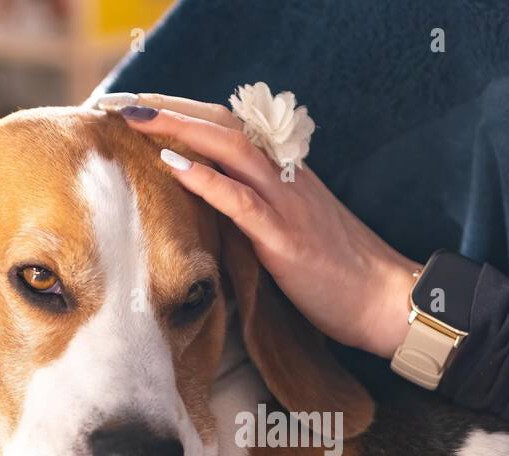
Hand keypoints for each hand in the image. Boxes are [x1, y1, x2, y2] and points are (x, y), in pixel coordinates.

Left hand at [98, 93, 418, 357]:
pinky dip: (205, 179)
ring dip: (180, 128)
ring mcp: (286, 204)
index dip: (185, 111)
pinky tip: (173, 165)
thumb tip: (210, 212)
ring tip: (136, 118)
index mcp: (285, 174)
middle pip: (223, 123)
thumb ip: (255, 214)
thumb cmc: (338, 275)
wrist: (384, 300)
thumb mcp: (292, 232)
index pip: (230, 126)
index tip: (142, 106)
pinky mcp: (285, 238)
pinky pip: (241, 200)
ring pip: (230, 148)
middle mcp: (285, 178)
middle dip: (171, 108)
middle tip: (123, 102)